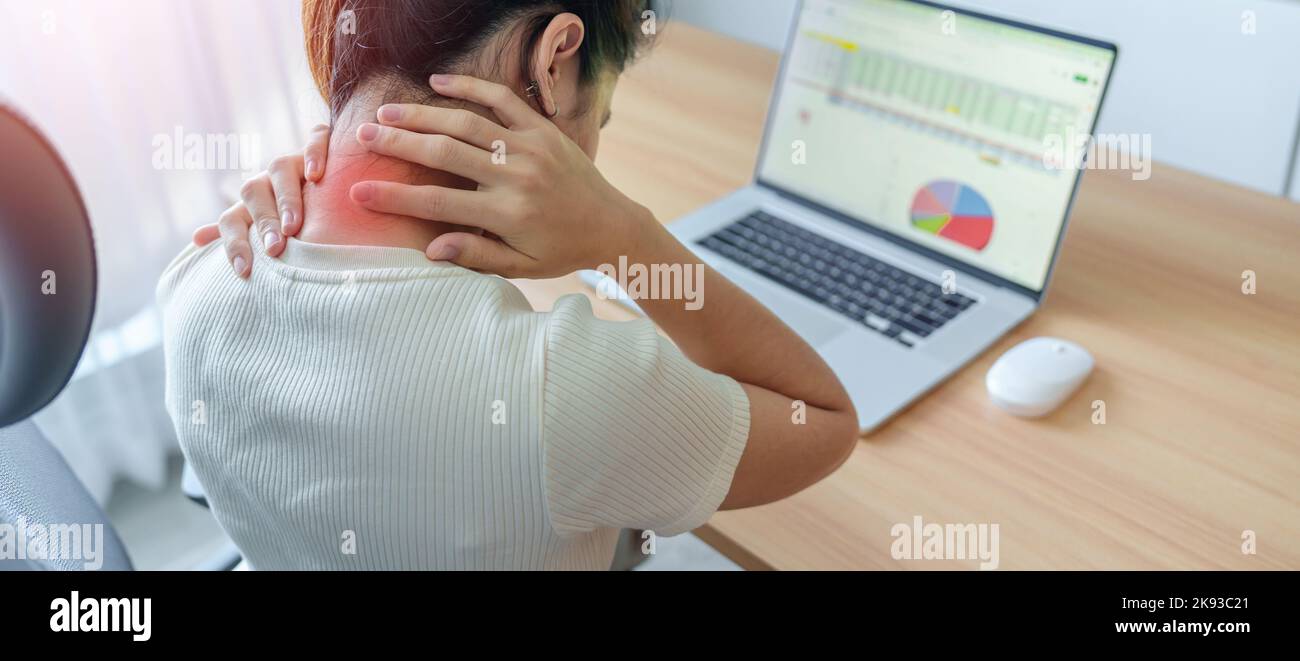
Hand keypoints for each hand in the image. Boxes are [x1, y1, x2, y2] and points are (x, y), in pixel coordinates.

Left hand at [193, 124, 331, 276]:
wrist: (332, 181)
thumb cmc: (299, 215)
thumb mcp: (269, 228)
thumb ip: (237, 234)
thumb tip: (196, 240)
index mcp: (253, 204)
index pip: (231, 220)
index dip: (234, 243)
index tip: (244, 271)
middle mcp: (269, 180)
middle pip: (253, 193)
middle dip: (263, 223)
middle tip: (274, 249)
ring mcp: (295, 162)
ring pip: (279, 168)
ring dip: (285, 198)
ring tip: (293, 225)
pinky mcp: (322, 146)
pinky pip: (316, 139)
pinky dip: (314, 153)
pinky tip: (317, 175)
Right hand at [351, 74, 657, 278]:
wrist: (611, 224)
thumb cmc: (561, 250)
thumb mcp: (522, 267)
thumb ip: (477, 257)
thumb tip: (431, 251)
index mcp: (507, 214)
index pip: (438, 204)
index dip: (395, 199)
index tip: (358, 193)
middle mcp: (515, 177)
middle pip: (444, 154)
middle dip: (399, 145)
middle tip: (362, 137)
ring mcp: (529, 148)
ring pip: (466, 124)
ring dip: (422, 115)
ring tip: (385, 113)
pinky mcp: (542, 129)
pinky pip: (503, 100)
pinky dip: (470, 87)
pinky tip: (437, 82)